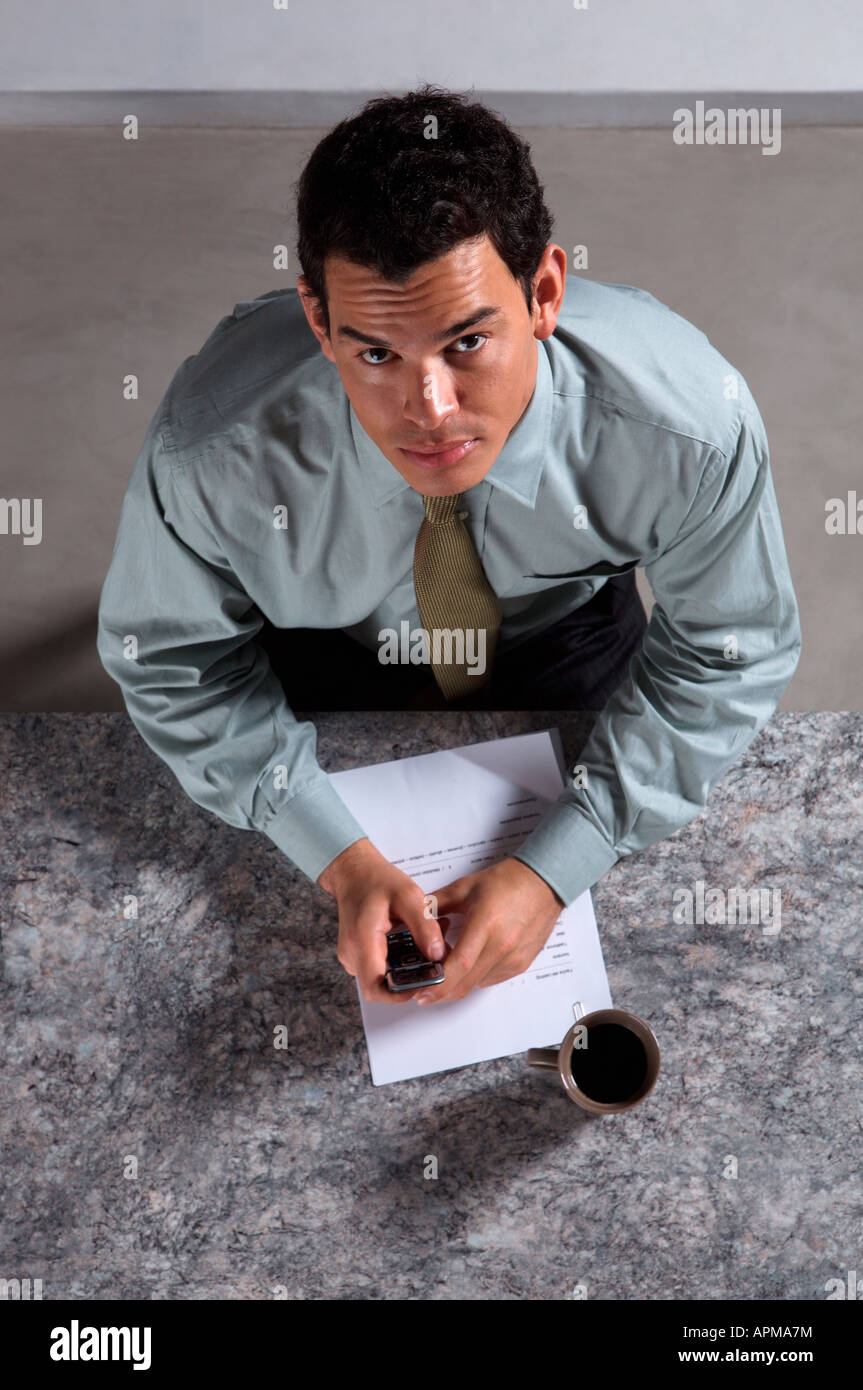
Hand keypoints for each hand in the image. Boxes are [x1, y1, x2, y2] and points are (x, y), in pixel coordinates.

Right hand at [317, 838, 448, 1004]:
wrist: (353, 871)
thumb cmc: (376, 880)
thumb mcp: (409, 895)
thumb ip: (424, 925)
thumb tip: (437, 955)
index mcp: (362, 939)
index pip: (375, 988)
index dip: (400, 994)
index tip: (423, 984)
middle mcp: (352, 953)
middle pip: (380, 986)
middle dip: (408, 979)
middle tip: (431, 962)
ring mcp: (352, 956)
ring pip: (380, 978)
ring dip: (404, 970)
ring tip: (424, 946)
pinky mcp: (356, 954)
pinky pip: (378, 968)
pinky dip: (396, 962)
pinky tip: (411, 943)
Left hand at [415, 857, 563, 1006]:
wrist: (543, 883)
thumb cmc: (507, 882)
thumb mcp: (463, 888)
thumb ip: (434, 905)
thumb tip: (412, 918)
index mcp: (485, 924)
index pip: (459, 966)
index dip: (437, 985)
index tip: (421, 992)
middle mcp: (502, 946)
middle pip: (466, 983)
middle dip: (441, 992)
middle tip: (424, 990)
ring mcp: (513, 958)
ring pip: (477, 984)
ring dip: (459, 982)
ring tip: (448, 965)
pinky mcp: (521, 964)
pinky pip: (490, 979)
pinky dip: (475, 976)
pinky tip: (470, 960)